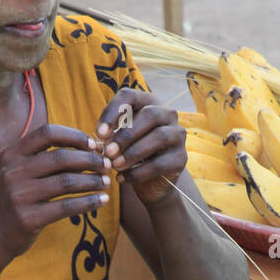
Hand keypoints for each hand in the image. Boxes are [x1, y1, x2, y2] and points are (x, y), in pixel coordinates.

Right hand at [0, 122, 111, 264]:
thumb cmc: (11, 202)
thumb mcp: (16, 173)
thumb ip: (41, 159)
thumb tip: (86, 148)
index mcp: (11, 155)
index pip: (47, 133)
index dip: (74, 136)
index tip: (93, 144)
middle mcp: (13, 172)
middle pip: (61, 158)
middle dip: (90, 160)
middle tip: (106, 165)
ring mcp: (19, 195)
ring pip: (67, 182)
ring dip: (92, 181)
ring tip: (107, 182)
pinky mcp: (29, 218)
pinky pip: (67, 206)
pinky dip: (88, 202)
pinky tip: (102, 201)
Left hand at [96, 88, 186, 206]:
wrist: (150, 182)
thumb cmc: (130, 154)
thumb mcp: (117, 142)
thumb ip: (109, 138)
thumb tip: (98, 143)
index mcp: (148, 102)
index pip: (130, 96)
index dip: (113, 112)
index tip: (99, 133)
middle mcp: (168, 114)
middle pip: (149, 115)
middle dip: (125, 135)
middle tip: (108, 152)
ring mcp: (178, 135)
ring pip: (159, 137)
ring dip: (133, 153)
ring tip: (115, 166)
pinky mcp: (182, 158)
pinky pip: (160, 163)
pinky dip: (138, 172)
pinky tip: (123, 178)